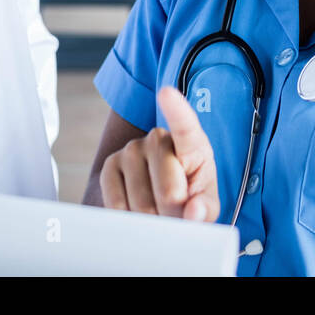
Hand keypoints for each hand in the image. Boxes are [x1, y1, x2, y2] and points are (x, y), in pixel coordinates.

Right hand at [98, 86, 219, 220]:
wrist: (155, 198)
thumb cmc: (188, 196)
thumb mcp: (205, 202)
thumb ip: (205, 208)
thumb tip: (194, 212)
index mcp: (190, 143)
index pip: (184, 126)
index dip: (176, 110)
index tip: (166, 93)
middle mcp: (157, 139)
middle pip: (168, 191)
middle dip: (174, 216)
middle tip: (176, 217)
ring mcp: (130, 150)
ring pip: (142, 204)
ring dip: (152, 221)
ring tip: (159, 214)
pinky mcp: (109, 166)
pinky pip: (118, 205)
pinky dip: (130, 220)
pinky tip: (138, 214)